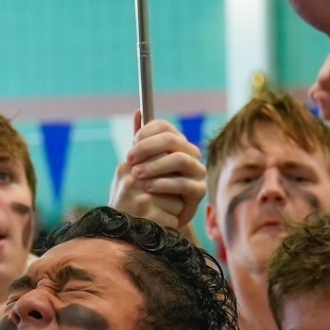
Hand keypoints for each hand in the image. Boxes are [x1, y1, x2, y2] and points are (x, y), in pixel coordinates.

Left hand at [109, 112, 207, 232]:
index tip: (131, 144)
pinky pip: (184, 183)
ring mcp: (197, 171)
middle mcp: (190, 153)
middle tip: (129, 160)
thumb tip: (138, 112)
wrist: (155, 218)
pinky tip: (148, 187)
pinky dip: (163, 183)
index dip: (147, 133)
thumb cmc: (147, 187)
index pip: (165, 127)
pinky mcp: (200, 191)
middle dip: (148, 148)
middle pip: (172, 140)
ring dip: (155, 165)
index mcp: (176, 143)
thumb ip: (140, 141)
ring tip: (137, 175)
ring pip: (179, 159)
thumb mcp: (141, 164)